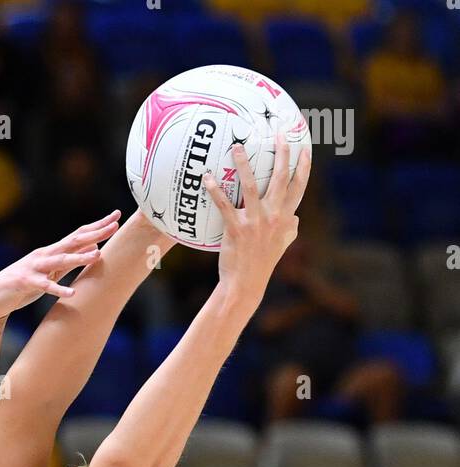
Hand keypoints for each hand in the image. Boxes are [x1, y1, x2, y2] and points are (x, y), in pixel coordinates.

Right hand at [0, 212, 121, 323]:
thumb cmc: (25, 284)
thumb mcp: (51, 270)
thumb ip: (70, 259)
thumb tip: (93, 249)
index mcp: (51, 251)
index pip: (78, 235)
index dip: (97, 226)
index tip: (116, 217)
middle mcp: (44, 255)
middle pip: (72, 241)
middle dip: (94, 234)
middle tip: (113, 226)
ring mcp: (34, 268)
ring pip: (60, 260)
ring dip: (79, 258)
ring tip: (97, 256)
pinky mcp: (26, 283)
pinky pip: (44, 286)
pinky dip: (57, 289)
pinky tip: (71, 293)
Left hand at [206, 132, 310, 311]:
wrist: (245, 285)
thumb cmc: (262, 264)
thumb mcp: (281, 246)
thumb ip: (290, 230)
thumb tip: (296, 218)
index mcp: (285, 219)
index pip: (299, 188)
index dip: (303, 167)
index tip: (305, 147)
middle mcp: (273, 217)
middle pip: (280, 179)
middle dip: (281, 154)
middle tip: (277, 133)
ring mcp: (255, 222)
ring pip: (251, 186)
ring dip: (244, 164)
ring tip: (236, 147)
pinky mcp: (236, 229)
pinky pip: (224, 205)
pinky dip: (215, 190)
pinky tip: (208, 177)